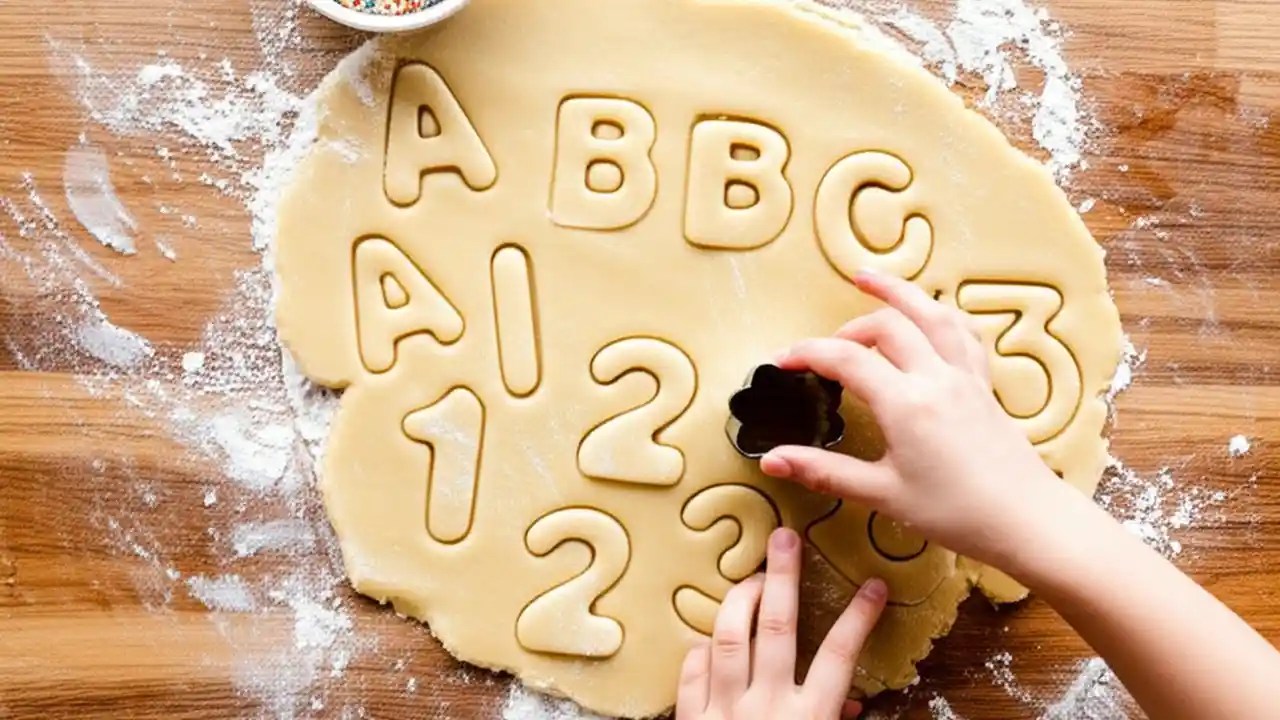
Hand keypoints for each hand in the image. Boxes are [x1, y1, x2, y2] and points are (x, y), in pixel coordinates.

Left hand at [675, 528, 886, 719]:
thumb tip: (851, 702)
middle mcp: (767, 708)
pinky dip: (703, 649)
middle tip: (785, 538)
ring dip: (740, 600)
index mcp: (810, 717)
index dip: (858, 617)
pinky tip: (709, 638)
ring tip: (751, 578)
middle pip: (777, 627)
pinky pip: (693, 671)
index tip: (874, 585)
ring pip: (729, 638)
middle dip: (783, 577)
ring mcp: (726, 712)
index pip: (839, 655)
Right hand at [759, 271, 1064, 567]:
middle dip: (846, 330)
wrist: (1025, 520)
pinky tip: (928, 312)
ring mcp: (965, 376)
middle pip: (886, 326)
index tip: (782, 362)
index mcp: (906, 403)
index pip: (846, 359)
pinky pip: (962, 333)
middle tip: (823, 352)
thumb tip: (772, 461)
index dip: (807, 353)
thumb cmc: (957, 513)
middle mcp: (936, 377)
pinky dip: (939, 314)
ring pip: (930, 314)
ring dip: (897, 292)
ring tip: (868, 278)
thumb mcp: (882, 495)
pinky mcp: (983, 384)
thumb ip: (824, 471)